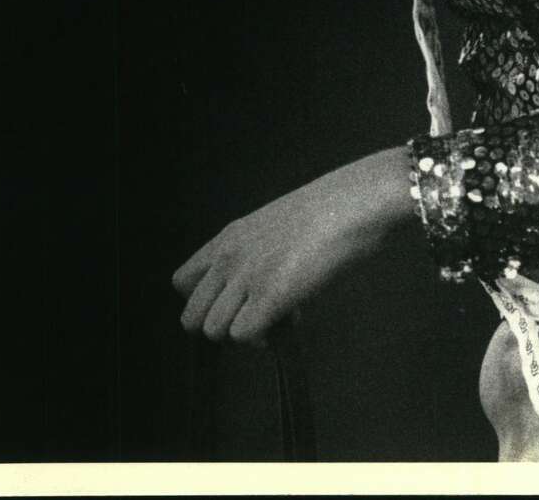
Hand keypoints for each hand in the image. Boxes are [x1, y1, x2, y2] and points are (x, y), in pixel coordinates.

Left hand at [172, 146, 414, 344]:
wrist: (356, 202)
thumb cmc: (329, 210)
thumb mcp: (275, 226)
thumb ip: (255, 257)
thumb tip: (256, 295)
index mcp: (228, 237)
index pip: (182, 283)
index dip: (205, 300)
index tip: (235, 300)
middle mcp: (229, 257)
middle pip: (191, 317)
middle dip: (221, 325)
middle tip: (255, 315)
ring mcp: (248, 275)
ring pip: (215, 330)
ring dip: (244, 333)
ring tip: (277, 316)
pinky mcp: (271, 295)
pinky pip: (244, 335)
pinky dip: (265, 337)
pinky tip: (290, 317)